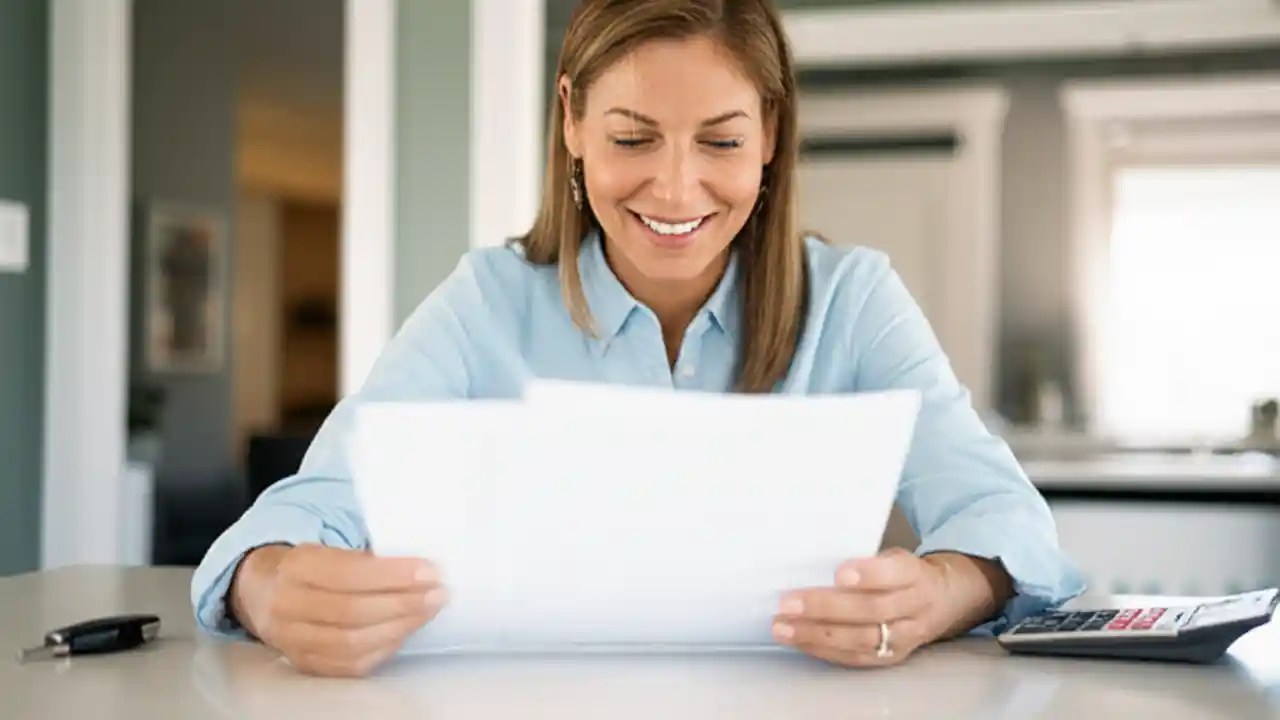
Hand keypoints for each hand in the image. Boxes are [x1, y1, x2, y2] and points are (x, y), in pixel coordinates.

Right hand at [229, 544, 446, 676]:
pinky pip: (349, 664)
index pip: (349, 573)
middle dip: (403, 603)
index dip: (393, 575)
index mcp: (296, 566)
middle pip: (352, 611)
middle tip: (438, 593)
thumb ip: (363, 556)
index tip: (429, 571)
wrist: (259, 590)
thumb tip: (419, 567)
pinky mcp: (303, 663)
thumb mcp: (325, 547)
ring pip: (352, 642)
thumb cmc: (307, 565)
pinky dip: (383, 649)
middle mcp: (288, 605)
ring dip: (399, 627)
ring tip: (428, 611)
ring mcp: (292, 639)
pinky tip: (404, 632)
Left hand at [771, 547, 952, 667]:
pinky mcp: (892, 657)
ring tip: (783, 628)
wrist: (944, 600)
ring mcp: (905, 637)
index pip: (894, 574)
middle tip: (788, 603)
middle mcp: (914, 607)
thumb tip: (811, 561)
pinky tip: (799, 641)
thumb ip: (863, 559)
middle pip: (871, 610)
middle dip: (826, 608)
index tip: (839, 573)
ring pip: (861, 639)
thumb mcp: (893, 556)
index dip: (868, 574)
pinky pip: (856, 657)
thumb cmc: (903, 574)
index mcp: (915, 574)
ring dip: (816, 634)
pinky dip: (823, 649)